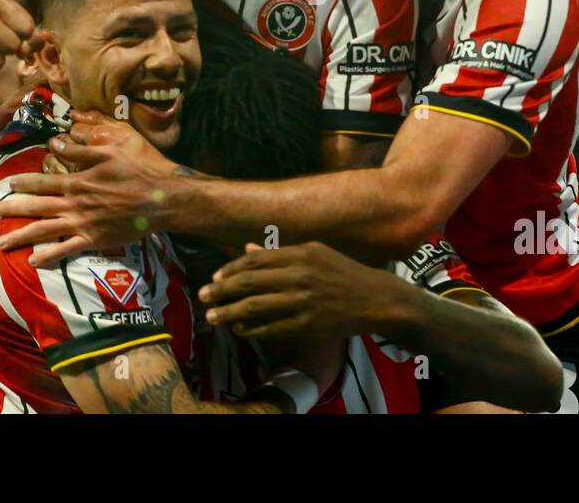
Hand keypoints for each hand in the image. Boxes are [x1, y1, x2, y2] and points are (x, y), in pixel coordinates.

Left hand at [0, 110, 178, 265]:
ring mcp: (83, 224)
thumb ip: (80, 149)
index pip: (42, 181)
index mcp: (78, 181)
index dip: (22, 182)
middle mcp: (75, 204)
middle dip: (12, 208)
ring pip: (44, 230)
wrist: (161, 200)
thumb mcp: (110, 151)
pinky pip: (66, 250)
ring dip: (20, 236)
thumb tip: (55, 143)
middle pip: (36, 207)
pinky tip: (33, 260)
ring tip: (0, 243)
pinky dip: (48, 255)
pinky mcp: (94, 240)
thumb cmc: (139, 170)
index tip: (6, 184)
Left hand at [198, 242, 400, 339]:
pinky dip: (252, 329)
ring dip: (229, 312)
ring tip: (213, 317)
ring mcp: (303, 301)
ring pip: (255, 307)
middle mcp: (298, 275)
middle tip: (203, 296)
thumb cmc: (342, 272)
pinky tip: (240, 330)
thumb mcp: (314, 253)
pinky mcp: (308, 323)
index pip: (254, 260)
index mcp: (299, 253)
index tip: (215, 278)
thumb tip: (247, 249)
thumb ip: (279, 252)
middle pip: (249, 282)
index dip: (230, 269)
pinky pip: (271, 327)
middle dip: (221, 290)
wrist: (375, 298)